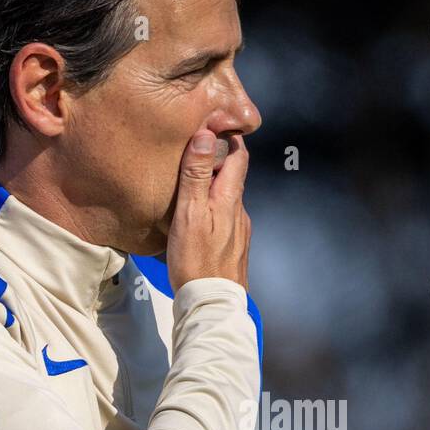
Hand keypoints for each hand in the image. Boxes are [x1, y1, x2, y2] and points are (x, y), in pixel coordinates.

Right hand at [166, 126, 249, 290]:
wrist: (211, 305)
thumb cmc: (196, 261)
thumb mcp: (190, 213)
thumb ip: (197, 175)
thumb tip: (206, 135)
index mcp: (230, 199)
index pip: (239, 156)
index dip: (229, 138)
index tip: (213, 125)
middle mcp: (240, 212)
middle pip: (233, 177)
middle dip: (218, 161)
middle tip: (195, 149)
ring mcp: (239, 232)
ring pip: (228, 199)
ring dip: (213, 187)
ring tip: (191, 183)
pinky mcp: (234, 248)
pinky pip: (225, 219)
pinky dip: (213, 210)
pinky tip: (198, 218)